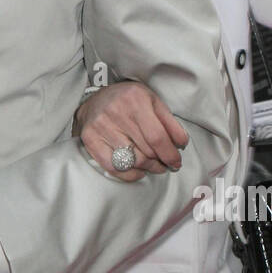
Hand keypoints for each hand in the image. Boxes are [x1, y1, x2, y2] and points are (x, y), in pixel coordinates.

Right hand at [73, 81, 188, 181]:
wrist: (96, 99)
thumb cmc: (129, 101)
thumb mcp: (153, 102)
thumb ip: (169, 122)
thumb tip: (181, 145)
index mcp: (135, 100)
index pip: (157, 137)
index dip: (170, 154)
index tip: (176, 162)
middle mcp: (116, 112)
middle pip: (146, 152)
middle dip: (160, 162)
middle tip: (164, 163)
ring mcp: (100, 127)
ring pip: (132, 161)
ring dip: (147, 168)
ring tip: (152, 165)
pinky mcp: (90, 139)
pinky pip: (113, 167)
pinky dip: (130, 174)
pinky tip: (138, 169)